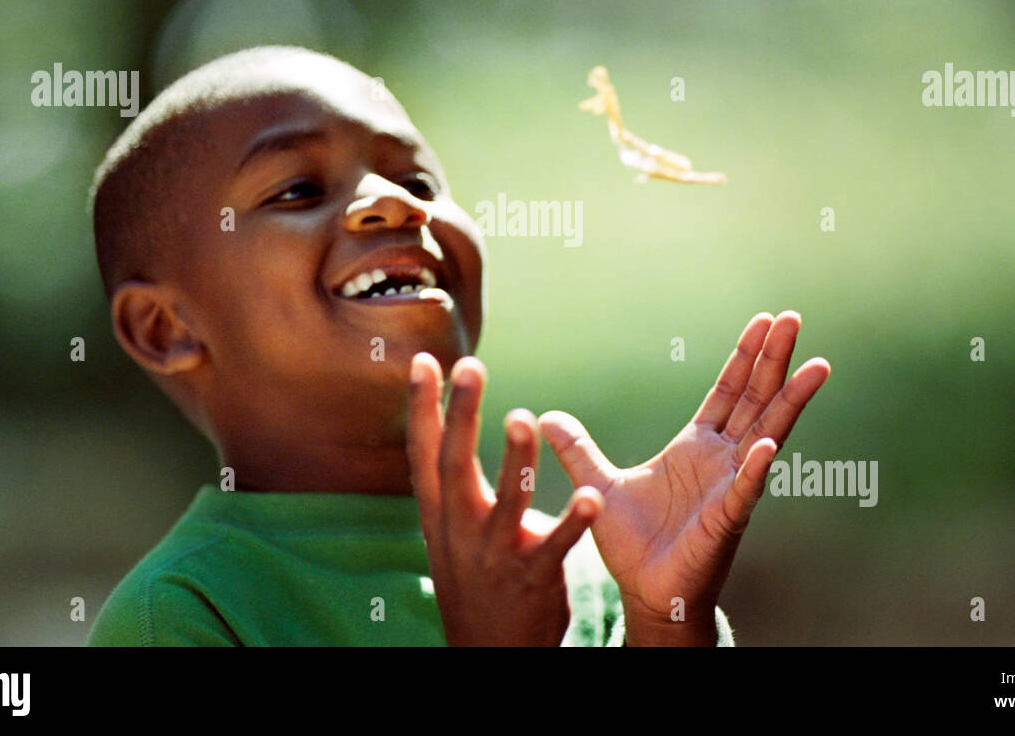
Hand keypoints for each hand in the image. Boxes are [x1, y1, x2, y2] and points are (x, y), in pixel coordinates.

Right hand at [406, 352, 602, 645]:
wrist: (487, 654)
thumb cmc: (475, 579)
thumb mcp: (450, 531)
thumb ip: (452, 482)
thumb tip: (448, 419)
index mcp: (440, 514)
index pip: (424, 452)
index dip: (421, 406)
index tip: (422, 360)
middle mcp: (459, 531)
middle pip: (454, 465)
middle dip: (460, 414)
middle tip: (469, 366)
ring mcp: (494, 557)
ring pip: (504, 505)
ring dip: (514, 462)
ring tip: (523, 419)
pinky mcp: (532, 580)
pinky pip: (555, 548)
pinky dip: (573, 523)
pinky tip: (593, 497)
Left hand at [538, 311, 829, 644]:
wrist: (645, 592)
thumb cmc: (632, 543)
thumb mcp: (598, 484)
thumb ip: (577, 450)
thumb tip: (546, 417)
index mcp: (696, 446)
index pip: (728, 392)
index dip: (745, 357)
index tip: (765, 321)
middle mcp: (722, 459)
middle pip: (755, 399)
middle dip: (773, 359)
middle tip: (794, 318)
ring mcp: (730, 486)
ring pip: (767, 434)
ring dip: (790, 401)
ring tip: (817, 366)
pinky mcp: (725, 519)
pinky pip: (744, 490)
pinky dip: (757, 467)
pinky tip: (772, 444)